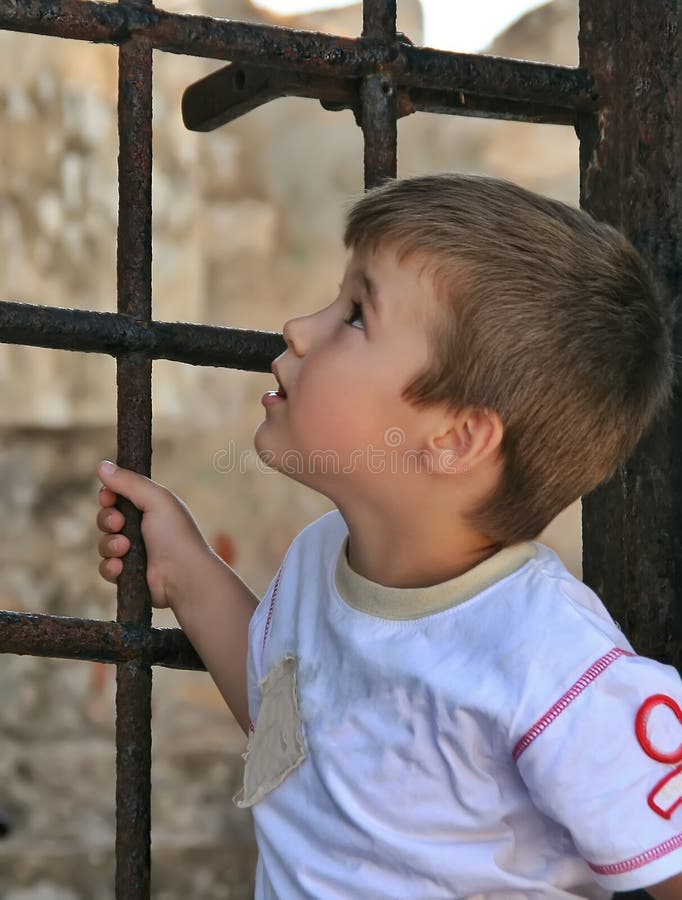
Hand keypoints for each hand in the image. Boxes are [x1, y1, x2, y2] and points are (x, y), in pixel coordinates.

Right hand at [96, 460, 211, 609]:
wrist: (184, 576)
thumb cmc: (176, 535)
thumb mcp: (156, 500)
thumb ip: (129, 482)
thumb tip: (102, 465)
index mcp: (151, 507)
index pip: (117, 495)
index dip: (108, 496)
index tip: (108, 498)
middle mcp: (142, 528)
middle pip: (106, 517)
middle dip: (107, 520)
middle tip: (119, 524)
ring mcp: (134, 551)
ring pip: (103, 543)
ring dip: (109, 544)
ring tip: (125, 548)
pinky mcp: (128, 574)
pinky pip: (106, 567)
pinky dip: (110, 567)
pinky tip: (121, 568)